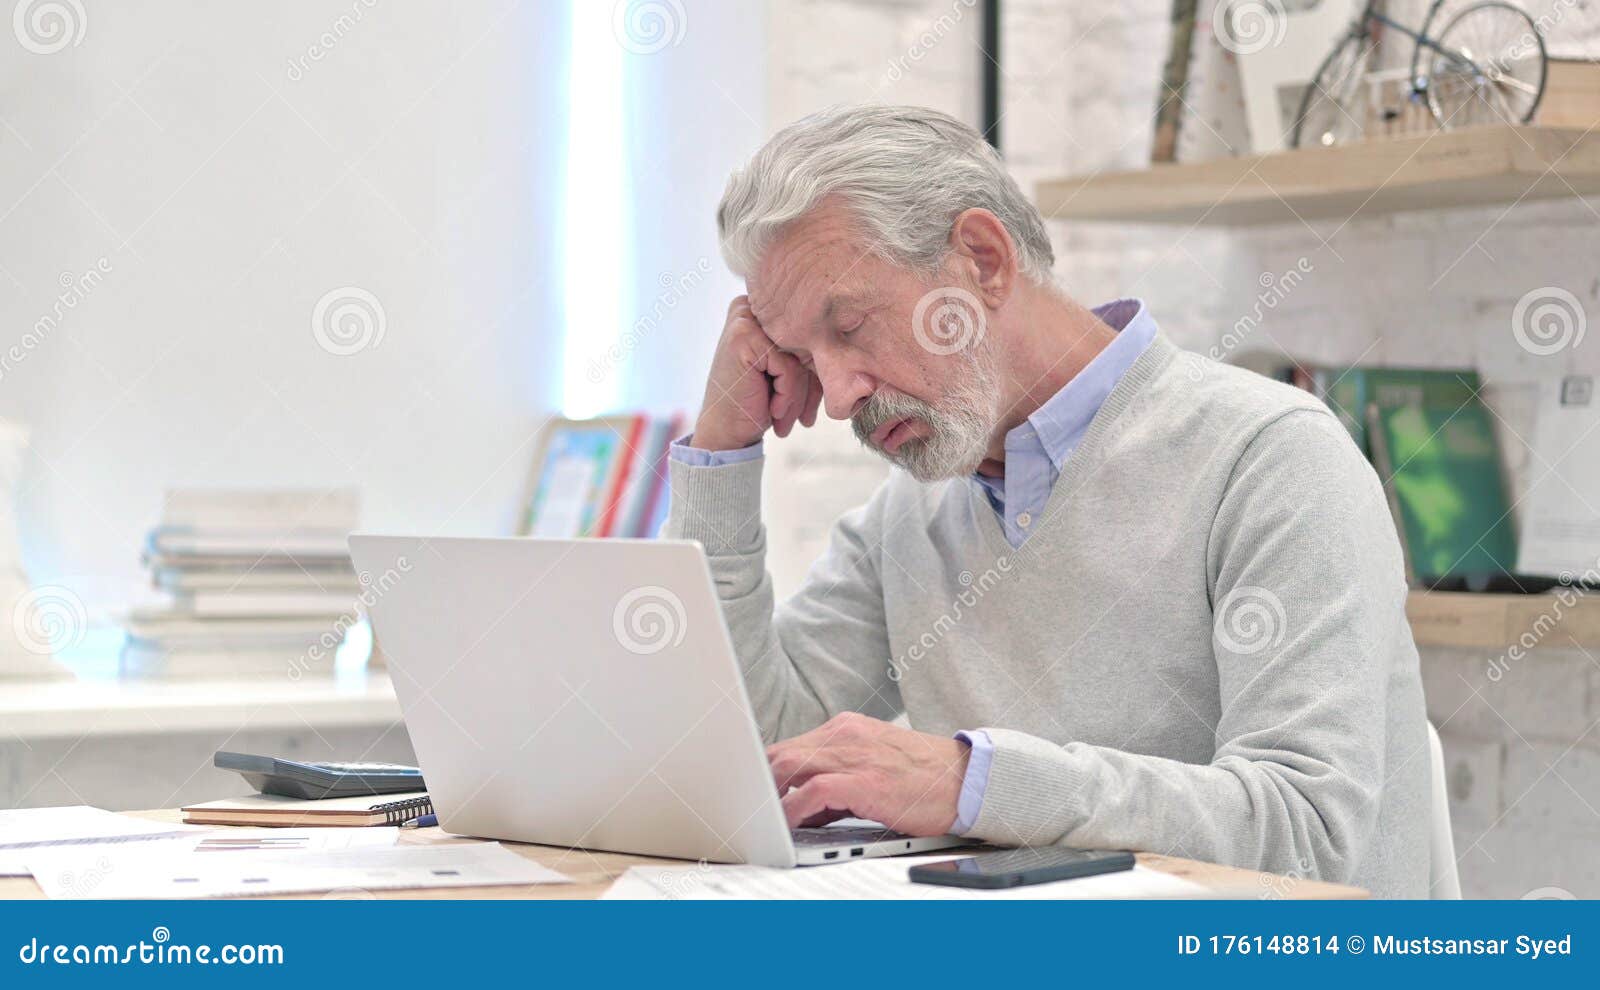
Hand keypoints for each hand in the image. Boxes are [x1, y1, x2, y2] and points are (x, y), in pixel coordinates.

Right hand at [692, 295, 822, 451]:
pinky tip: (772, 411)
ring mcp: (744, 323)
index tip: (815, 401)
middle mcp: (750, 308)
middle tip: (806, 419)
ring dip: (798, 397)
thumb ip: (807, 351)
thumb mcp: (786, 370)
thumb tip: (855, 348)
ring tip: (786, 420)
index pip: (807, 335)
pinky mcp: (745, 341)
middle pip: (805, 344)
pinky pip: (790, 369)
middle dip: (811, 385)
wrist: (726, 433)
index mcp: (761, 309)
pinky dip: (787, 397)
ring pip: (800, 358)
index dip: (816, 369)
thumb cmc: (758, 403)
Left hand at [766, 712, 970, 834]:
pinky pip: (812, 792)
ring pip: (787, 765)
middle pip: (779, 753)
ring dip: (769, 797)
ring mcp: (853, 754)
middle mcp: (844, 734)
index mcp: (846, 728)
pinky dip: (792, 810)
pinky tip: (788, 826)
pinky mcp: (864, 780)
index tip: (758, 796)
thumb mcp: (874, 765)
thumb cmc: (924, 779)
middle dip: (761, 785)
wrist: (967, 779)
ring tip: (765, 821)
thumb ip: (837, 779)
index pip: (789, 745)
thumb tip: (801, 809)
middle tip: (756, 813)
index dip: (767, 772)